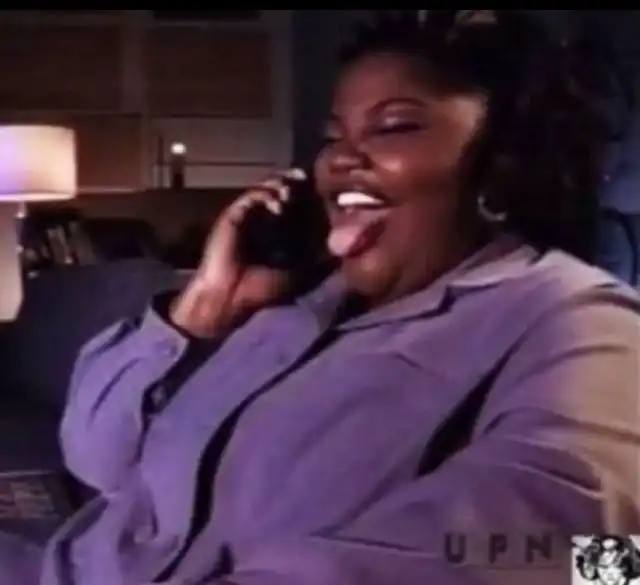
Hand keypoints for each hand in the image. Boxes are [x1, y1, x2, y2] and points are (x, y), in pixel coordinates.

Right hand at [170, 168, 305, 337]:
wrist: (230, 299)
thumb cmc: (262, 291)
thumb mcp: (298, 276)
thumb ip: (318, 263)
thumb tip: (342, 254)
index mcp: (277, 230)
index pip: (294, 203)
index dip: (306, 193)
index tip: (321, 188)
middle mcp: (261, 218)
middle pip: (278, 189)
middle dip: (291, 182)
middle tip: (303, 177)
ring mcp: (245, 216)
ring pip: (263, 188)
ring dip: (278, 185)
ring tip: (290, 190)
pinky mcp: (232, 217)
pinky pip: (248, 198)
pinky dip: (263, 197)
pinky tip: (276, 205)